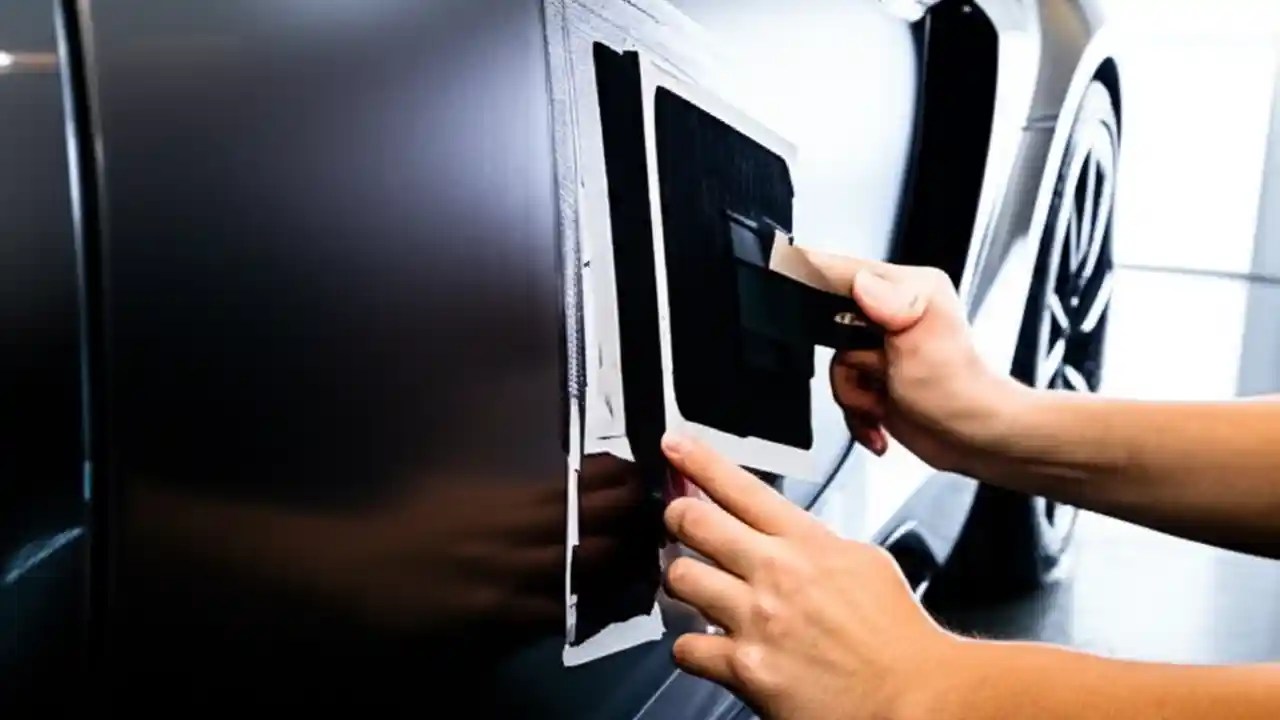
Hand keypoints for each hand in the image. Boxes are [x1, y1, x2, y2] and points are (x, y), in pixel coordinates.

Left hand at [660, 433, 957, 719]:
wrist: (915, 696)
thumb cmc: (896, 637)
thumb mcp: (864, 563)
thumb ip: (818, 544)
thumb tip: (791, 535)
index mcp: (808, 543)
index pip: (742, 487)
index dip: (698, 460)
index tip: (674, 445)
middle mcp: (777, 573)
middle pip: (695, 522)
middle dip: (676, 517)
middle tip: (677, 522)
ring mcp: (757, 619)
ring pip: (681, 578)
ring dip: (682, 583)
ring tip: (695, 589)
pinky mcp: (746, 667)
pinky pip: (686, 648)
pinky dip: (690, 649)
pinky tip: (707, 648)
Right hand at [806, 251, 1023, 473]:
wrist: (976, 441)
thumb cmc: (962, 391)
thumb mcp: (927, 338)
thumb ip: (894, 302)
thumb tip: (861, 280)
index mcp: (904, 287)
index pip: (841, 270)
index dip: (817, 287)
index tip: (818, 318)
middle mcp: (891, 312)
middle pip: (827, 325)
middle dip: (844, 361)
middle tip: (875, 372)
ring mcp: (882, 347)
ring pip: (835, 363)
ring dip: (853, 394)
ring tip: (881, 401)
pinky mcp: (877, 377)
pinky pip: (844, 390)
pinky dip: (857, 414)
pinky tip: (879, 419)